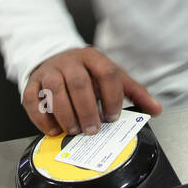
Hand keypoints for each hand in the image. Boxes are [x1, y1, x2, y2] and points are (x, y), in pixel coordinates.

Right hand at [22, 47, 161, 136]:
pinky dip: (43, 118)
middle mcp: (70, 61)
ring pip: (55, 89)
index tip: (113, 116)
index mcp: (93, 57)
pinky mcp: (32, 83)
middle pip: (79, 82)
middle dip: (87, 109)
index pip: (107, 73)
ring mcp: (49, 71)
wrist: (57, 60)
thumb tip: (155, 110)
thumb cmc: (88, 73)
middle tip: (93, 129)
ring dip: (66, 114)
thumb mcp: (113, 77)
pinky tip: (54, 129)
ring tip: (74, 130)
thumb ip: (134, 93)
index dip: (111, 97)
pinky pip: (33, 99)